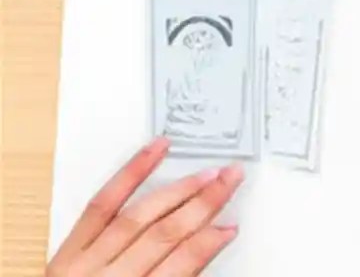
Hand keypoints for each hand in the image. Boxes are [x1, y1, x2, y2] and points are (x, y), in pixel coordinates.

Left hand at [47, 137, 243, 276]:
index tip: (231, 225)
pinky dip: (130, 174)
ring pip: (138, 216)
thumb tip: (207, 247)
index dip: (208, 243)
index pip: (178, 265)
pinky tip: (154, 153)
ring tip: (207, 172)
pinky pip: (101, 203)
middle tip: (231, 179)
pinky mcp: (69, 247)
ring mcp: (84, 261)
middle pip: (163, 234)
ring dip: (178, 190)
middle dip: (203, 204)